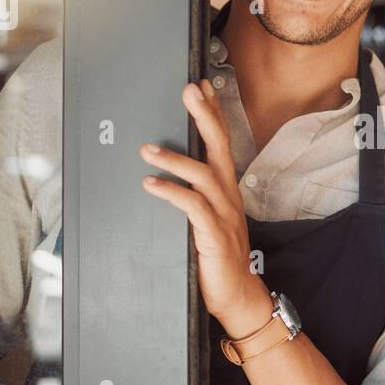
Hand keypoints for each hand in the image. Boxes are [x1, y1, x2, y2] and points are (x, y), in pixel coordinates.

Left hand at [139, 78, 273, 336]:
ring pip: (204, 175)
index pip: (222, 144)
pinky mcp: (214, 234)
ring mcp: (224, 215)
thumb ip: (193, 198)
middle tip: (189, 92)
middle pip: (220, 147)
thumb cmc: (219, 259)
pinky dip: (171, 192)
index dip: (213, 114)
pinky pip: (193, 207)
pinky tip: (151, 184)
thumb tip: (165, 176)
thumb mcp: (207, 221)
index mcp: (227, 190)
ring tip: (147, 149)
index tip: (202, 87)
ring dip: (174, 159)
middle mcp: (229, 196)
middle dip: (205, 116)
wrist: (238, 296)